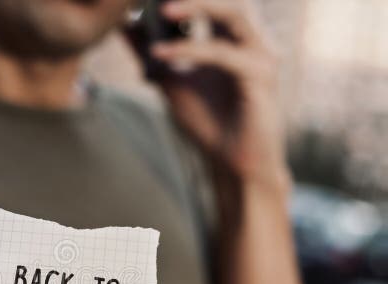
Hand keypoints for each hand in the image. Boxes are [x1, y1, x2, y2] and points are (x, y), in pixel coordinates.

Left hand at [149, 0, 288, 193]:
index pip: (212, 0)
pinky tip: (161, 53)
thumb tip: (125, 25)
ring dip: (196, 7)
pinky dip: (191, 50)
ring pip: (234, 14)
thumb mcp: (169, 82)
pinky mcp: (261, 76)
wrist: (230, 163)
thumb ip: (150, 54)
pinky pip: (224, 54)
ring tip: (161, 10)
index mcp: (231, 38)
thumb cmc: (208, 124)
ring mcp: (260, 55)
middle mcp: (250, 40)